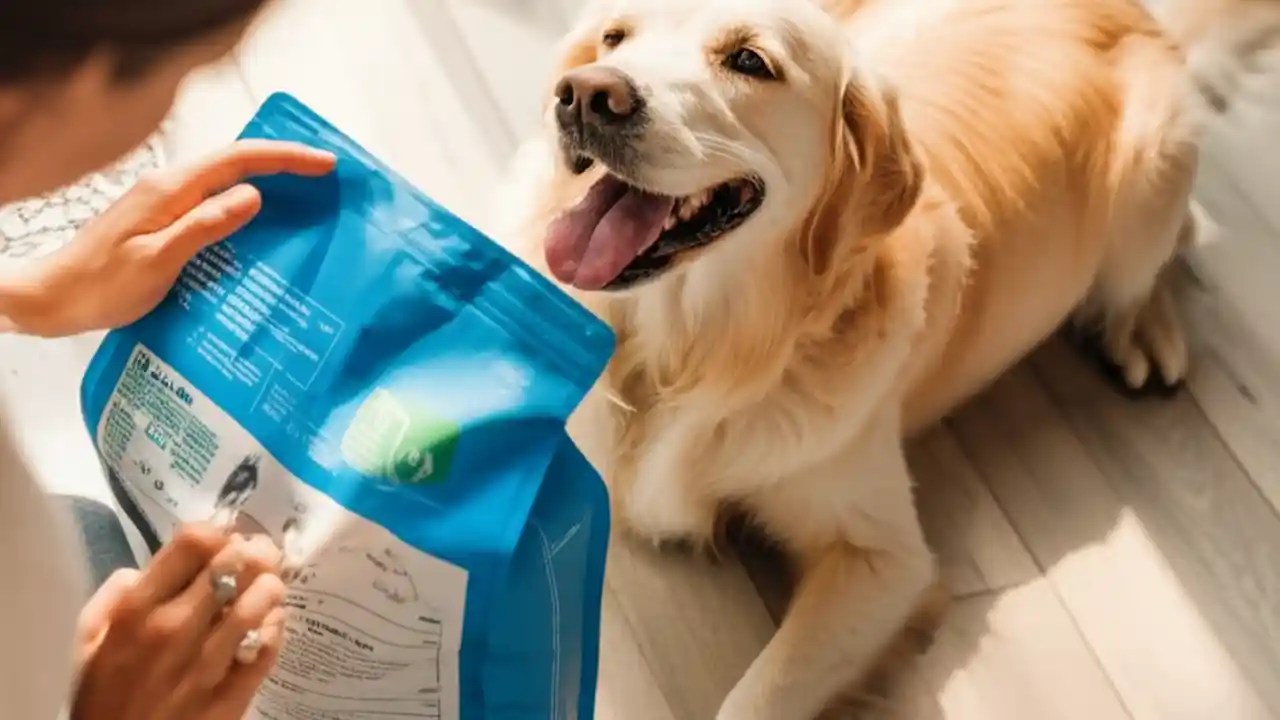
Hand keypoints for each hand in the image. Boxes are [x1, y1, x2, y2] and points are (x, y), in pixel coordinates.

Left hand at [0, 140, 335, 336]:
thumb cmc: (102, 286)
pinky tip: (262, 223)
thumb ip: (205, 225)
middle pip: (235, 162)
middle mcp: (169, 187)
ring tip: (306, 195)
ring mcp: (165, 203)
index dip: (285, 158)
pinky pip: (214, 201)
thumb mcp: (158, 260)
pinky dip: (246, 203)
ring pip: (226, 181)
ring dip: (267, 181)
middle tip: (326, 176)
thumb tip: (254, 195)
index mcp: (171, 190)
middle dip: (284, 162)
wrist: (53, 299)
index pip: (238, 160)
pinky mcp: (164, 220)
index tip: (325, 164)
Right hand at [73, 523, 287, 719]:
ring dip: (270, 585)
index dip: (216, 533)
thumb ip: (116, 594)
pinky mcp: (233, 692)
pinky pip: (269, 646)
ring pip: (259, 602)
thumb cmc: (101, 696)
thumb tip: (149, 567)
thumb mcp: (88, 640)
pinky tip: (272, 621)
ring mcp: (208, 662)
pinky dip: (276, 626)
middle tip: (258, 553)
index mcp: (137, 610)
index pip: (194, 543)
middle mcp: (175, 628)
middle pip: (235, 564)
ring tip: (269, 584)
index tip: (222, 540)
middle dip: (252, 551)